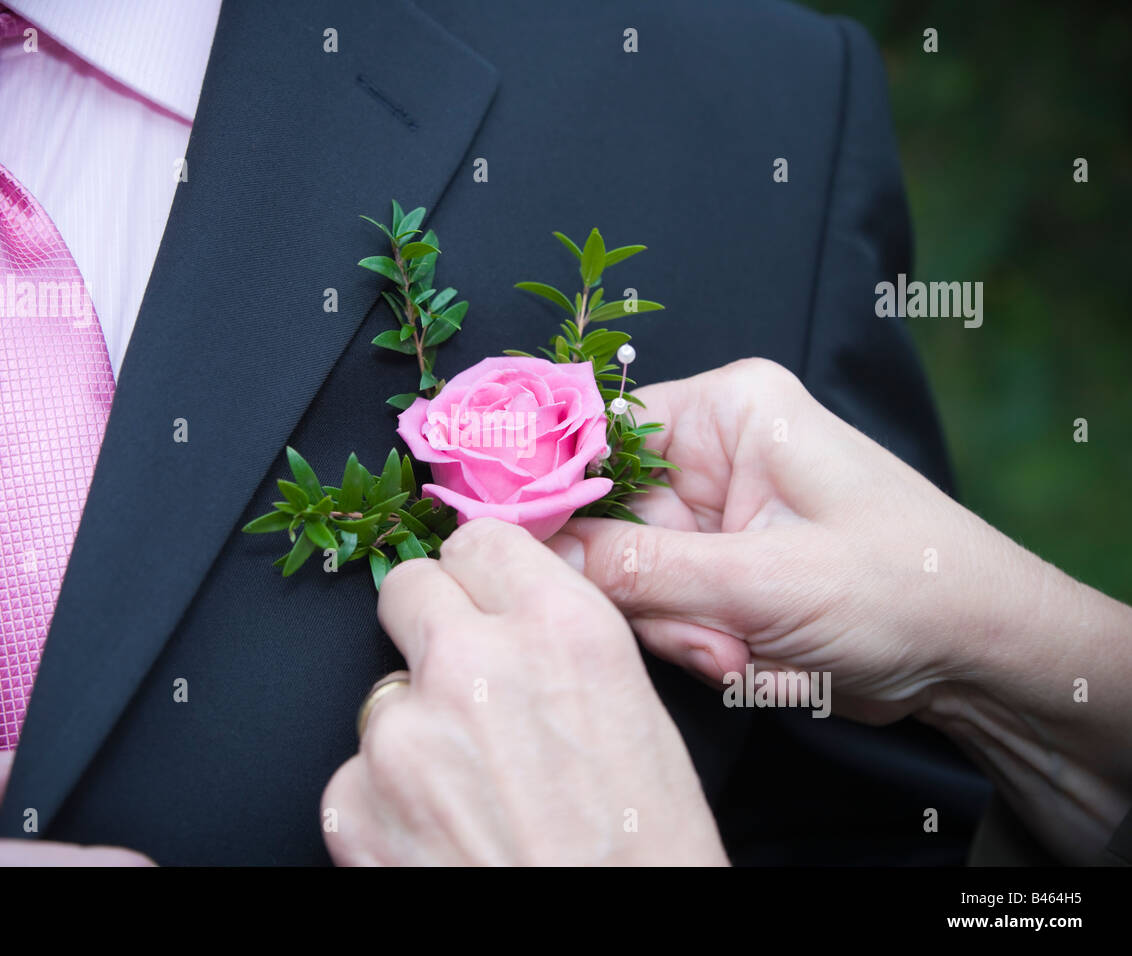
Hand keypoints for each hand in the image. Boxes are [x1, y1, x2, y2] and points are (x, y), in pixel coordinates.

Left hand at [321, 518, 726, 865]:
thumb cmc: (647, 857)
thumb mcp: (633, 715)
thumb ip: (559, 644)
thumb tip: (507, 612)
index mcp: (563, 631)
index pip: (483, 540)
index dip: (481, 574)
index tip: (480, 595)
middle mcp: (474, 665)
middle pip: (409, 586)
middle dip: (430, 623)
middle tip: (462, 677)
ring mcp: (403, 736)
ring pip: (384, 690)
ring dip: (414, 726)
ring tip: (471, 792)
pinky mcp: (353, 804)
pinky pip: (355, 771)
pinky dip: (385, 799)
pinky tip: (441, 837)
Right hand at [548, 358, 1131, 860]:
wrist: (980, 654)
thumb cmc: (903, 586)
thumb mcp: (760, 579)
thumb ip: (636, 568)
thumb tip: (531, 551)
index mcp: (726, 412)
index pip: (595, 433)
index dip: (552, 490)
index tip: (519, 544)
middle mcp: (712, 455)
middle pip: (607, 518)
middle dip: (646, 592)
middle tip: (709, 635)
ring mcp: (715, 518)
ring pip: (632, 576)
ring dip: (683, 628)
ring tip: (749, 650)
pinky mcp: (721, 570)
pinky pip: (665, 609)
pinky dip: (702, 644)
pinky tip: (760, 657)